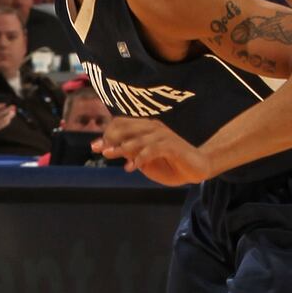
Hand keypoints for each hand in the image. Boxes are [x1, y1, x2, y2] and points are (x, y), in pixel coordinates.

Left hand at [93, 118, 211, 185]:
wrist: (196, 169)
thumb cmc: (169, 163)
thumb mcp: (144, 160)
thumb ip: (128, 152)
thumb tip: (107, 149)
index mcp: (145, 128)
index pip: (121, 123)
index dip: (107, 134)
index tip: (95, 147)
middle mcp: (153, 128)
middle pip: (126, 127)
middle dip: (110, 138)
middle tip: (100, 150)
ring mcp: (163, 136)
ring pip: (137, 138)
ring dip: (121, 147)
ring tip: (108, 155)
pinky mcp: (172, 146)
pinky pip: (152, 149)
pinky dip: (140, 157)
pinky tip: (131, 167)